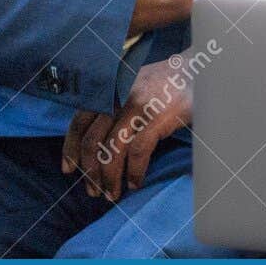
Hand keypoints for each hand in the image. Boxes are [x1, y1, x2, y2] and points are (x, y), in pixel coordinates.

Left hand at [61, 51, 197, 200]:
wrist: (197, 69)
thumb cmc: (163, 82)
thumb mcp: (131, 84)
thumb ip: (112, 103)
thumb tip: (94, 141)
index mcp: (109, 89)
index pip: (80, 122)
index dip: (71, 148)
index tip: (68, 169)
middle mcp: (118, 96)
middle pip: (93, 141)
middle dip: (90, 172)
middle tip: (94, 191)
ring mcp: (137, 106)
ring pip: (112, 151)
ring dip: (110, 179)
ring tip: (112, 194)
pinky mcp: (156, 117)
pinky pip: (138, 152)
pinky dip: (134, 172)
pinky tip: (135, 183)